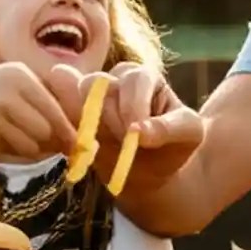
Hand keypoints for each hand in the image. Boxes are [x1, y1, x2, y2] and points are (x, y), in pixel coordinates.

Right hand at [0, 63, 77, 158]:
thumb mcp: (8, 82)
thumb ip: (38, 100)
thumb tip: (70, 133)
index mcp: (22, 75)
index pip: (57, 108)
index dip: (69, 130)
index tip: (77, 144)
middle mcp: (12, 90)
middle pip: (48, 129)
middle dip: (52, 143)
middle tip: (51, 148)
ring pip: (33, 143)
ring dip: (32, 149)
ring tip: (17, 139)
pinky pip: (13, 149)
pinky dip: (14, 151)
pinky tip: (0, 140)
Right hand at [45, 63, 203, 194]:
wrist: (152, 172)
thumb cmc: (175, 145)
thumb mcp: (188, 134)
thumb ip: (169, 129)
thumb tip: (139, 132)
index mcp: (145, 77)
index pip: (133, 79)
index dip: (133, 107)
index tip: (136, 136)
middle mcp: (115, 80)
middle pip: (100, 84)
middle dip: (111, 119)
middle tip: (125, 144)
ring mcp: (91, 98)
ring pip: (79, 98)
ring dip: (92, 126)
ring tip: (108, 147)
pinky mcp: (75, 117)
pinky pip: (62, 114)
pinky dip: (71, 132)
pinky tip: (85, 149)